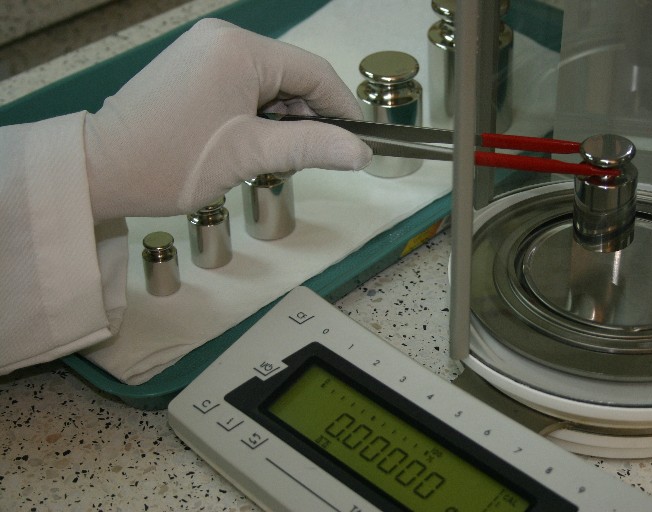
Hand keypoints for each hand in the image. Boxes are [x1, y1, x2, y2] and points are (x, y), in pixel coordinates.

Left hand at [84, 18, 371, 221]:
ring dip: (281, 121)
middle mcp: (222, 38)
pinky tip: (250, 144)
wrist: (101, 170)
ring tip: (271, 159)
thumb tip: (362, 151)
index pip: (313, 71)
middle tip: (305, 160)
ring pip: (269, 84)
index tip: (358, 141)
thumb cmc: (172, 162)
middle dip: (306, 118)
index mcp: (239, 48)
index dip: (342, 107)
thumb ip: (312, 147)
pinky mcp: (193, 66)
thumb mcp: (251, 155)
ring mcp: (204, 50)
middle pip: (291, 76)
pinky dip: (257, 115)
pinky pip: (244, 86)